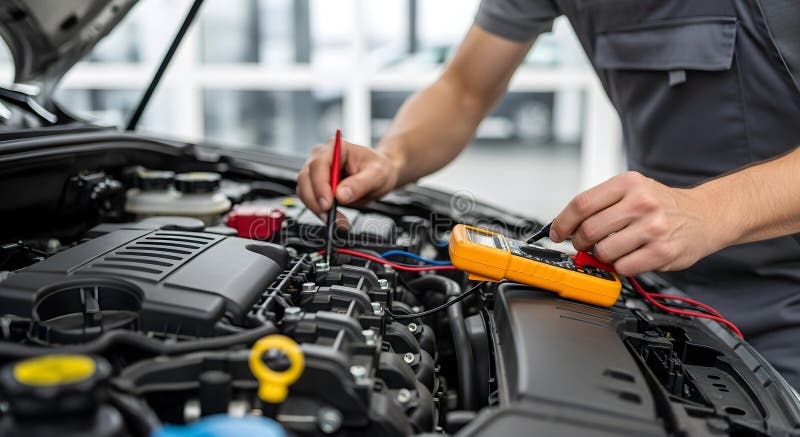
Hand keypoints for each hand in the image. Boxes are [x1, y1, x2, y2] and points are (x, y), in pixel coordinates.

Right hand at [296, 139, 399, 215]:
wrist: (380, 175)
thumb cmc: (379, 169)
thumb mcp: (377, 175)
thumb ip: (360, 184)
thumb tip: (341, 195)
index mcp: (336, 147)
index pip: (319, 164)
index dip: (320, 185)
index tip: (328, 204)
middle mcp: (322, 156)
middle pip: (306, 178)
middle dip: (315, 200)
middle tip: (330, 216)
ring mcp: (317, 171)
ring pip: (304, 190)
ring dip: (316, 208)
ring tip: (336, 220)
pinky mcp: (316, 185)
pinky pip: (310, 199)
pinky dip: (319, 211)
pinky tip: (333, 218)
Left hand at [549, 171, 721, 275]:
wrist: (705, 215)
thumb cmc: (662, 205)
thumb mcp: (633, 190)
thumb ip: (602, 204)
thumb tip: (567, 226)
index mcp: (628, 183)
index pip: (582, 204)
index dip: (563, 222)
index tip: (556, 233)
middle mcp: (641, 203)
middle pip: (589, 230)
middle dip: (579, 242)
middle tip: (583, 245)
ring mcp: (653, 228)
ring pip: (604, 252)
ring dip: (602, 256)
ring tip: (613, 249)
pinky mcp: (662, 252)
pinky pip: (624, 267)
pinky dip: (620, 266)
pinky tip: (629, 257)